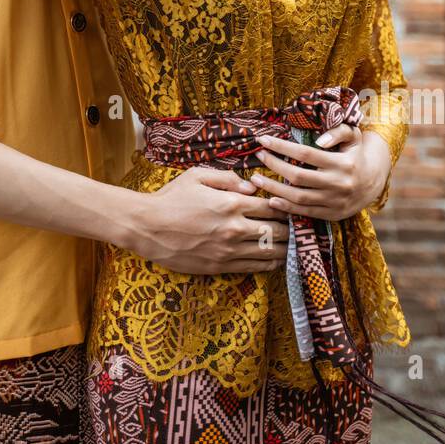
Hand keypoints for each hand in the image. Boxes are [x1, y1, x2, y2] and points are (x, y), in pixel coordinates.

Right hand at [129, 167, 289, 273]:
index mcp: (231, 203)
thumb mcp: (197, 176)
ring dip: (285, 248)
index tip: (291, 206)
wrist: (147, 227)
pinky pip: (254, 267)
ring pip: (270, 252)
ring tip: (293, 244)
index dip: (285, 206)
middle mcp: (234, 228)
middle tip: (298, 226)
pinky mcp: (220, 266)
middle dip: (290, 228)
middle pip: (277, 231)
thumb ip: (227, 178)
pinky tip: (276, 259)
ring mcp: (229, 250)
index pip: (271, 206)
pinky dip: (270, 264)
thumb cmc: (170, 198)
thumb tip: (251, 185)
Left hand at [250, 119, 390, 220]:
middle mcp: (339, 184)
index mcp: (343, 163)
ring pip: (298, 197)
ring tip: (255, 180)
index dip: (282, 146)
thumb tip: (319, 141)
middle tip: (257, 156)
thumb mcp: (353, 137)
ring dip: (274, 189)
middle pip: (298, 176)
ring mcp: (335, 202)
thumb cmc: (356, 154)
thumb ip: (338, 132)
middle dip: (274, 165)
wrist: (374, 182)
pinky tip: (271, 199)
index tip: (263, 139)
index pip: (306, 154)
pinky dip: (286, 207)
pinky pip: (305, 212)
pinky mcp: (332, 215)